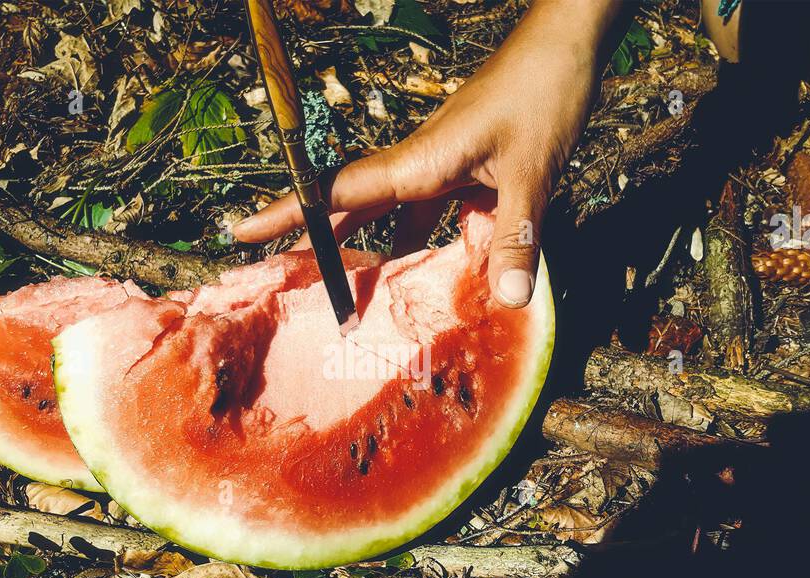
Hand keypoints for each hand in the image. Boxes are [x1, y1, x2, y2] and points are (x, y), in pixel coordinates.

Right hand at [232, 0, 620, 307]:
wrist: (568, 44)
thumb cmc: (543, 94)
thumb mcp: (532, 174)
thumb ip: (517, 238)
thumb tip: (506, 302)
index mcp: (417, 162)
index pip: (337, 194)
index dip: (288, 216)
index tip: (241, 233)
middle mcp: (419, 165)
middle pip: (354, 210)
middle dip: (320, 246)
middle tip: (285, 285)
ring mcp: (441, 166)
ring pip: (394, 218)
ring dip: (375, 255)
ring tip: (356, 300)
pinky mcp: (466, 169)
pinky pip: (435, 215)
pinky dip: (428, 246)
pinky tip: (435, 278)